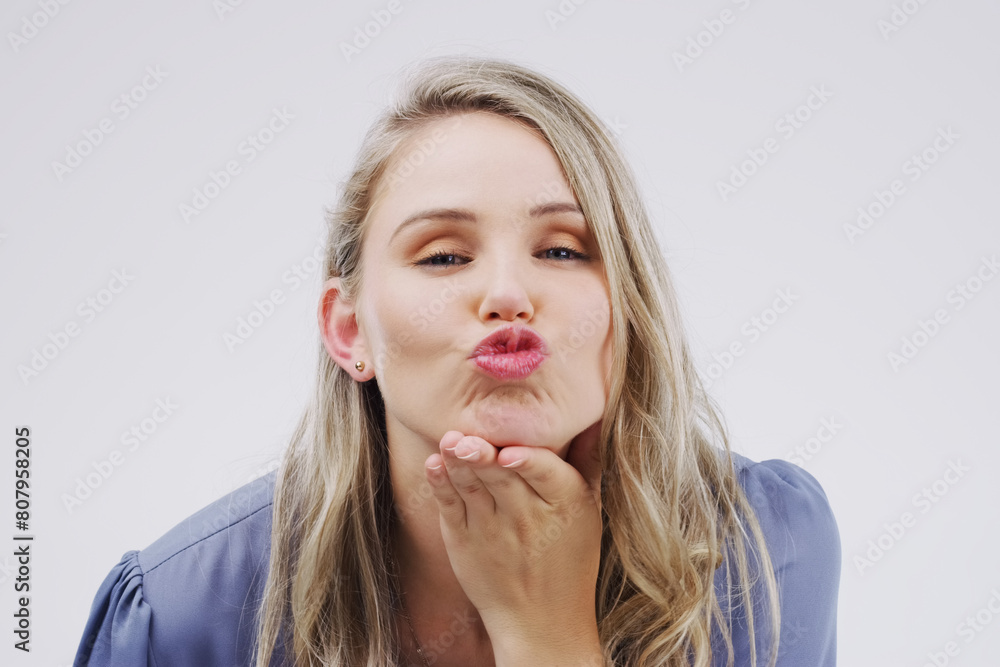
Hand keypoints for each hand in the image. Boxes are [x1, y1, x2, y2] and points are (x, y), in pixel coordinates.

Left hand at [424, 420, 604, 662]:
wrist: (542, 622)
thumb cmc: (570, 559)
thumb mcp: (590, 511)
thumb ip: (588, 462)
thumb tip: (595, 417)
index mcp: (563, 505)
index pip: (545, 474)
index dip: (526, 462)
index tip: (509, 452)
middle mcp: (527, 518)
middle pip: (501, 478)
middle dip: (482, 456)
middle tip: (463, 436)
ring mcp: (492, 531)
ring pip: (472, 488)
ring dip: (457, 463)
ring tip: (448, 442)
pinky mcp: (464, 542)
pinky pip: (450, 508)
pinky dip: (441, 486)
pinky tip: (434, 465)